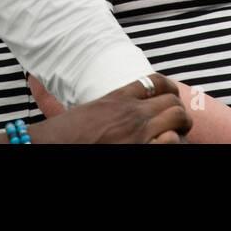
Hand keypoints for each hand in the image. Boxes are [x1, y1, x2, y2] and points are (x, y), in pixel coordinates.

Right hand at [28, 73, 190, 143]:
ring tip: (176, 136)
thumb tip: (64, 92)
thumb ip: (95, 105)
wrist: (50, 146)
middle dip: (180, 111)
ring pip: (178, 117)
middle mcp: (130, 112)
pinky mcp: (137, 149)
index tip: (170, 96)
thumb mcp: (81, 112)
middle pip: (172, 99)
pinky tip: (164, 146)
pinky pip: (170, 140)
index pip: (154, 81)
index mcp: (116, 98)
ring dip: (181, 127)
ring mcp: (136, 131)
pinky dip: (173, 142)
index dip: (169, 88)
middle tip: (178, 123)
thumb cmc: (61, 135)